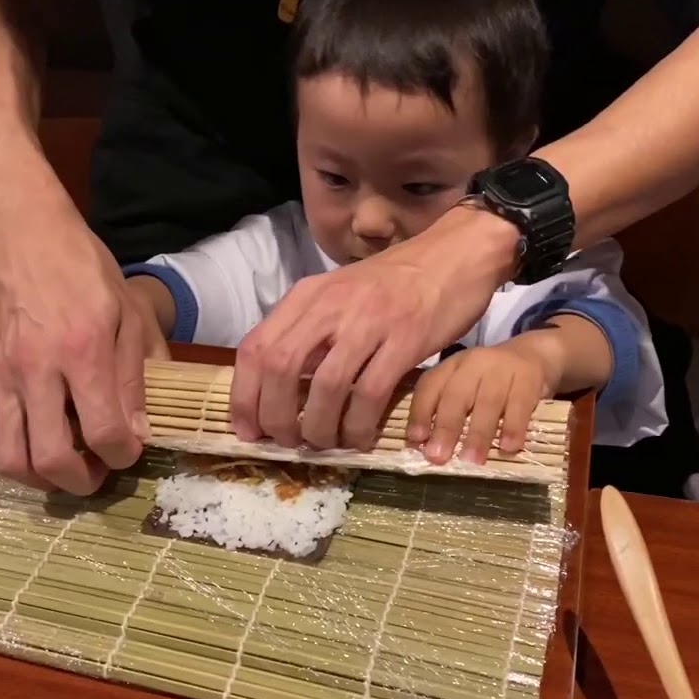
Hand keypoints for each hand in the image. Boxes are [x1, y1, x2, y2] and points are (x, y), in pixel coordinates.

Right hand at [0, 185, 163, 495]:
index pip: (104, 432)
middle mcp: (36, 370)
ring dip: (43, 480)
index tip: (132, 449)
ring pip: (10, 460)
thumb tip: (139, 431)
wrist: (25, 234)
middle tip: (100, 471)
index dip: (124, 455)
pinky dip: (16, 457)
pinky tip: (40, 445)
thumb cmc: (85, 269)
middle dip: (82, 482)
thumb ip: (137, 375)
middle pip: (51, 460)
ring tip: (69, 466)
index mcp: (82, 350)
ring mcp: (3, 376)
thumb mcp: (130, 313)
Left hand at [230, 205, 518, 450]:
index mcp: (307, 295)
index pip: (255, 347)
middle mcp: (329, 305)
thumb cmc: (396, 282)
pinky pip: (370, 394)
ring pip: (324, 386)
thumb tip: (278, 387)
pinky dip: (358, 425)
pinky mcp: (405, 340)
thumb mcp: (339, 295)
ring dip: (317, 427)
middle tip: (286, 441)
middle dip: (274, 416)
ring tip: (323, 443)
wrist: (455, 255)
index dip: (244, 396)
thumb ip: (309, 331)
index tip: (248, 429)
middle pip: (280, 368)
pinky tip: (359, 438)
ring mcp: (367, 321)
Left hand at [407, 338, 559, 464]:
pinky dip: (513, 428)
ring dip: (478, 434)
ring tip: (472, 461)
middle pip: (456, 396)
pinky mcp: (529, 378)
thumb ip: (445, 411)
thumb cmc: (490, 382)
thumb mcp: (465, 387)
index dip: (420, 413)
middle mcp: (473, 364)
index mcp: (451, 367)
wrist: (535, 356)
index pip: (429, 387)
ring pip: (487, 402)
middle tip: (438, 457)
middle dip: (446, 428)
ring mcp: (502, 368)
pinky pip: (519, 405)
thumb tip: (423, 448)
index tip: (416, 440)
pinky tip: (508, 448)